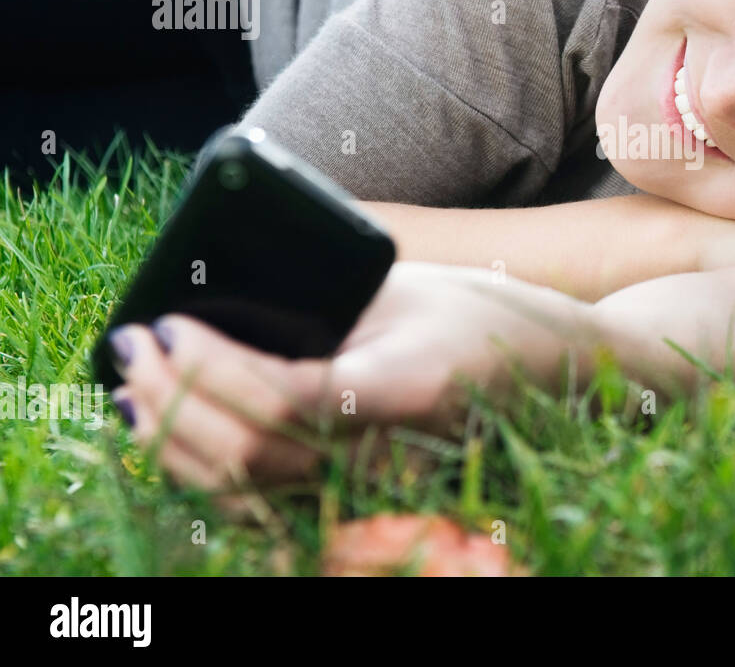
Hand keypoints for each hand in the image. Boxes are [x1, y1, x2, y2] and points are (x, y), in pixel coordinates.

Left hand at [108, 262, 516, 498]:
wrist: (550, 367)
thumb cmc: (484, 313)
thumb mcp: (407, 288)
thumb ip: (323, 304)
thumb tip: (220, 310)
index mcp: (405, 390)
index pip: (282, 397)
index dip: (210, 365)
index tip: (170, 320)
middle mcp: (386, 452)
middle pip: (248, 453)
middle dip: (172, 399)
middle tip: (135, 343)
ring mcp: (370, 481)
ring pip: (244, 490)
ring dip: (172, 437)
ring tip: (136, 384)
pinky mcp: (355, 487)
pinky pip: (261, 495)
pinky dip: (203, 467)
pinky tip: (170, 428)